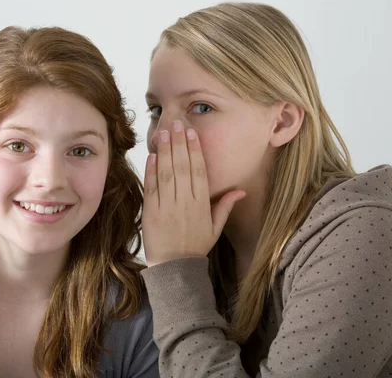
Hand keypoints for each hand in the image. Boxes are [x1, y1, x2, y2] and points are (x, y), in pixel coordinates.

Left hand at [142, 120, 245, 266]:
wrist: (174, 269)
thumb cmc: (196, 247)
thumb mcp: (215, 228)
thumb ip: (225, 207)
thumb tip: (241, 190)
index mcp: (202, 205)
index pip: (199, 171)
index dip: (195, 150)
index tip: (192, 133)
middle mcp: (185, 203)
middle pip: (182, 167)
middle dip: (179, 143)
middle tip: (176, 123)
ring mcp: (167, 207)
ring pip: (167, 174)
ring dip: (165, 151)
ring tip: (163, 132)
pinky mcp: (151, 213)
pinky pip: (152, 188)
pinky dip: (151, 171)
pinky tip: (153, 156)